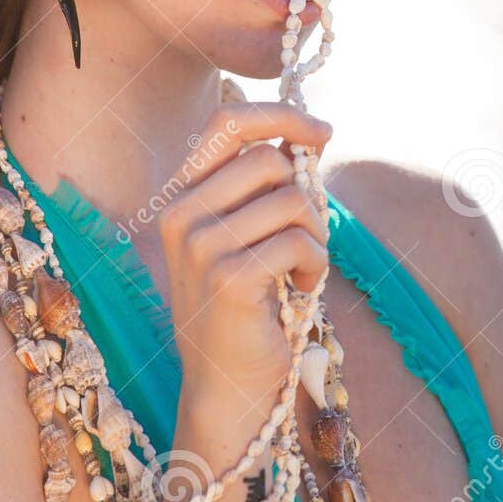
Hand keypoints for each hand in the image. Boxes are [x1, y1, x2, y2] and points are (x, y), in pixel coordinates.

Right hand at [155, 101, 333, 404]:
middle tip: (306, 239)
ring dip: (316, 237)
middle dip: (306, 196)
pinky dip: (317, 266)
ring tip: (301, 271)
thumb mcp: (248, 234)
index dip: (282, 115)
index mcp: (180, 194)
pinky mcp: (229, 278)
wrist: (227, 385)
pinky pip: (301, 241)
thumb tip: (310, 134)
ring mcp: (200, 246)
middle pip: (270, 159)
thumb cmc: (248, 305)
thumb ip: (267, 185)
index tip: (322, 132)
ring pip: (294, 200)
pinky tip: (299, 292)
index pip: (228, 121)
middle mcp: (180, 214)